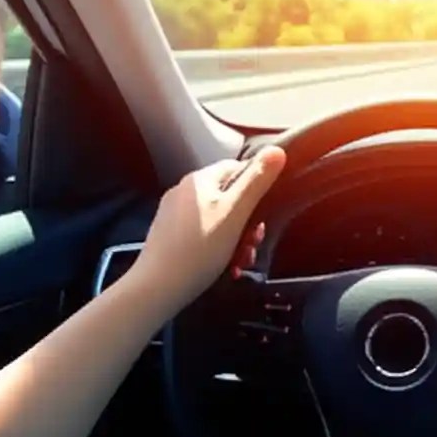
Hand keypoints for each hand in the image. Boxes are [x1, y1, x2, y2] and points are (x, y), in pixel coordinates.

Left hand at [130, 146, 285, 314]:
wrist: (157, 287)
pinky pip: (204, 234)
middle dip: (248, 222)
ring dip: (237, 239)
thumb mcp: (236, 213)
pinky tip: (224, 267)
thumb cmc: (200, 248)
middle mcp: (184, 190)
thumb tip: (278, 150)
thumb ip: (257, 181)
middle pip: (230, 197)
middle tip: (253, 244)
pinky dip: (218, 248)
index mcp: (200, 180)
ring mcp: (174, 213)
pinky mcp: (169, 235)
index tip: (264, 214)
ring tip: (240, 261)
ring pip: (219, 219)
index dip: (257, 189)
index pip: (238, 168)